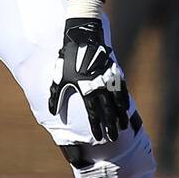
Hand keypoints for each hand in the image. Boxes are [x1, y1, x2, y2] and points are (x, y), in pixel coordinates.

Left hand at [47, 17, 129, 141]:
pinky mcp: (114, 73)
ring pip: (117, 103)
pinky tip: (125, 109)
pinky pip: (121, 90)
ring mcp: (109, 80)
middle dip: (110, 126)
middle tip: (113, 138)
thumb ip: (56, 97)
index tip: (98, 137)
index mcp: (85, 90)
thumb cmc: (68, 59)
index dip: (96, 127)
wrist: (83, 39)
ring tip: (122, 127)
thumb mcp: (58, 78)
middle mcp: (99, 87)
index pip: (93, 113)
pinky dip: (124, 101)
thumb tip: (52, 112)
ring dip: (120, 116)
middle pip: (107, 111)